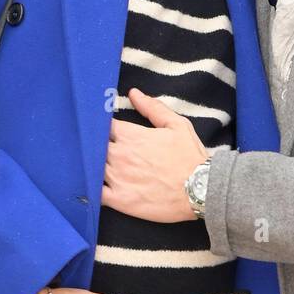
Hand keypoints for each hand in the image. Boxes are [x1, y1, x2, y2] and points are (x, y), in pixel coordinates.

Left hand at [103, 88, 208, 221]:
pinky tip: (94, 186)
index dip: (102, 126)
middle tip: (99, 147)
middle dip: (96, 145)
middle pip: (94, 146)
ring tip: (95, 165)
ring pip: (91, 168)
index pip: (103, 126)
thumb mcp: (177, 125)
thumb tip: (133, 93)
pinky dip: (92, 188)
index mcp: (131, 136)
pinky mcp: (119, 200)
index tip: (105, 129)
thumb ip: (152, 108)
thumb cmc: (190, 156)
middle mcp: (119, 156)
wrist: (201, 189)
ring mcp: (117, 179)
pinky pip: (96, 194)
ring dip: (92, 164)